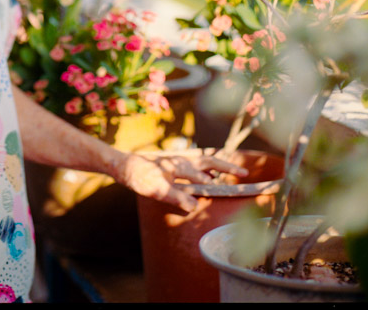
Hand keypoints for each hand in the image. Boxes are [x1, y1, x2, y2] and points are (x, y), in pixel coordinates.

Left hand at [114, 151, 247, 212]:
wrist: (123, 165)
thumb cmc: (139, 177)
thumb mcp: (156, 190)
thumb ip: (176, 197)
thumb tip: (195, 206)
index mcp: (179, 166)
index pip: (202, 175)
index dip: (218, 182)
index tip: (236, 186)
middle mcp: (182, 161)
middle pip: (209, 162)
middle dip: (227, 167)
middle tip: (244, 173)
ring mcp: (178, 162)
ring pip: (203, 162)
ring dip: (218, 166)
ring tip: (232, 173)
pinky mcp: (174, 165)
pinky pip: (195, 165)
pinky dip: (206, 169)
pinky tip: (209, 178)